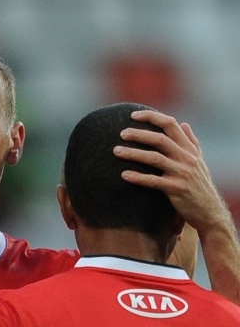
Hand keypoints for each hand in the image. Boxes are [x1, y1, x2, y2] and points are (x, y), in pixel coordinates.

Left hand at [114, 109, 228, 232]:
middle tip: (121, 133)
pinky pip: (153, 181)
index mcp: (189, 149)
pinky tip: (123, 175)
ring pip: (154, 158)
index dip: (152, 117)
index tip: (133, 115)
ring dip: (133, 153)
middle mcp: (186, 158)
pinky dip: (138, 177)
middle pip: (160, 139)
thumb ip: (191, 142)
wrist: (209, 211)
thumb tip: (184, 124)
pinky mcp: (176, 189)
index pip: (171, 125)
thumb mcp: (199, 161)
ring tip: (116, 151)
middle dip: (139, 134)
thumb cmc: (200, 185)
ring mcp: (182, 173)